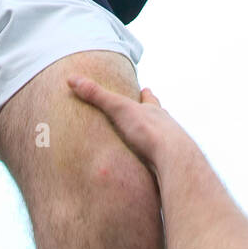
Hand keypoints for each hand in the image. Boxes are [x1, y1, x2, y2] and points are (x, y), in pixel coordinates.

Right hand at [66, 75, 189, 172]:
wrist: (175, 159)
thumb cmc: (149, 131)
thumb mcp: (119, 108)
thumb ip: (96, 95)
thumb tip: (72, 79)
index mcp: (154, 112)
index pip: (150, 99)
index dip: (146, 95)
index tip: (146, 89)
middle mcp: (166, 126)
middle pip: (160, 118)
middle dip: (154, 116)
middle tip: (151, 114)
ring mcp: (170, 146)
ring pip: (164, 140)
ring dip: (157, 140)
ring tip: (151, 143)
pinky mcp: (169, 165)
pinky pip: (162, 162)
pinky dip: (156, 162)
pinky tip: (153, 169)